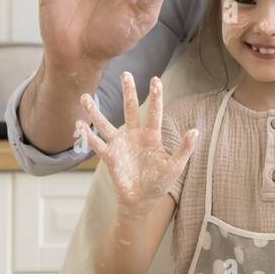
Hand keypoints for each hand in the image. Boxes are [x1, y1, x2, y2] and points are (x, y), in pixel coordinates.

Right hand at [76, 72, 197, 215]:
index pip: (154, 112)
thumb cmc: (160, 182)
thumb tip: (195, 130)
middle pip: (131, 109)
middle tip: (126, 73)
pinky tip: (79, 126)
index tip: (156, 78)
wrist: (142, 200)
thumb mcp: (175, 165)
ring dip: (95, 112)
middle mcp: (135, 135)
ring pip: (106, 124)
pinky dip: (87, 136)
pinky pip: (97, 144)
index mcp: (152, 136)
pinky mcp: (110, 157)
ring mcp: (120, 145)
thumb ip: (184, 148)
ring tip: (85, 97)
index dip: (156, 96)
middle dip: (129, 92)